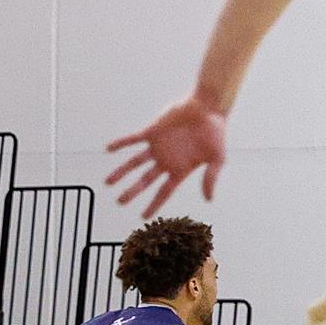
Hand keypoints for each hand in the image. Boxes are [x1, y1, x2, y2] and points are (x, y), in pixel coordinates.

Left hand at [105, 96, 226, 216]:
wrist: (208, 108)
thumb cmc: (216, 134)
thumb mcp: (217, 159)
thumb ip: (210, 178)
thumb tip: (208, 199)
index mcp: (180, 170)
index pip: (163, 192)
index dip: (153, 204)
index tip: (144, 216)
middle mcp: (166, 161)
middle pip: (145, 181)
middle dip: (132, 191)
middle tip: (120, 202)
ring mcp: (158, 146)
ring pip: (135, 163)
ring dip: (121, 172)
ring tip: (107, 182)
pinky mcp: (153, 131)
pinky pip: (133, 139)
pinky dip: (121, 143)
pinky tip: (109, 148)